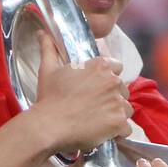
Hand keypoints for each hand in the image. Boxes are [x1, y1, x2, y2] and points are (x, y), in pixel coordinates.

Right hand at [29, 30, 133, 156]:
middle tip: (94, 107)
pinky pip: (126, 129)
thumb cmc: (49, 97)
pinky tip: (104, 133)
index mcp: (100, 66)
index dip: (107, 78)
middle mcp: (113, 81)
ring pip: (126, 109)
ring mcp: (118, 102)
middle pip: (122, 89)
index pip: (117, 67)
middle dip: (112, 97)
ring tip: (98, 121)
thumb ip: (48, 48)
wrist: (48, 125)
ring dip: (116, 115)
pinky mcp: (118, 122)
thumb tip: (41, 33)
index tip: (97, 87)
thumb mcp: (48, 69)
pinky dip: (117, 132)